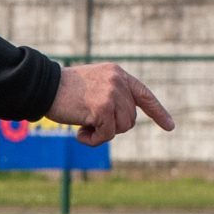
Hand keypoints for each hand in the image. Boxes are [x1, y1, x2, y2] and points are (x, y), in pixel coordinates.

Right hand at [48, 63, 175, 145]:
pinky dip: (93, 140)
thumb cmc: (63, 91)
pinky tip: (79, 133)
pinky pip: (107, 135)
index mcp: (118, 74)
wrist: (43, 87)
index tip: (170, 127)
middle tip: (89, 121)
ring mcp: (111, 93)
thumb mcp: (93, 87)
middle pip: (130, 119)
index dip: (158, 112)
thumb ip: (111, 97)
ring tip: (83, 125)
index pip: (144, 94)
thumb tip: (125, 122)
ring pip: (121, 128)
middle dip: (112, 126)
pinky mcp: (102, 108)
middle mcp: (118, 81)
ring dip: (102, 133)